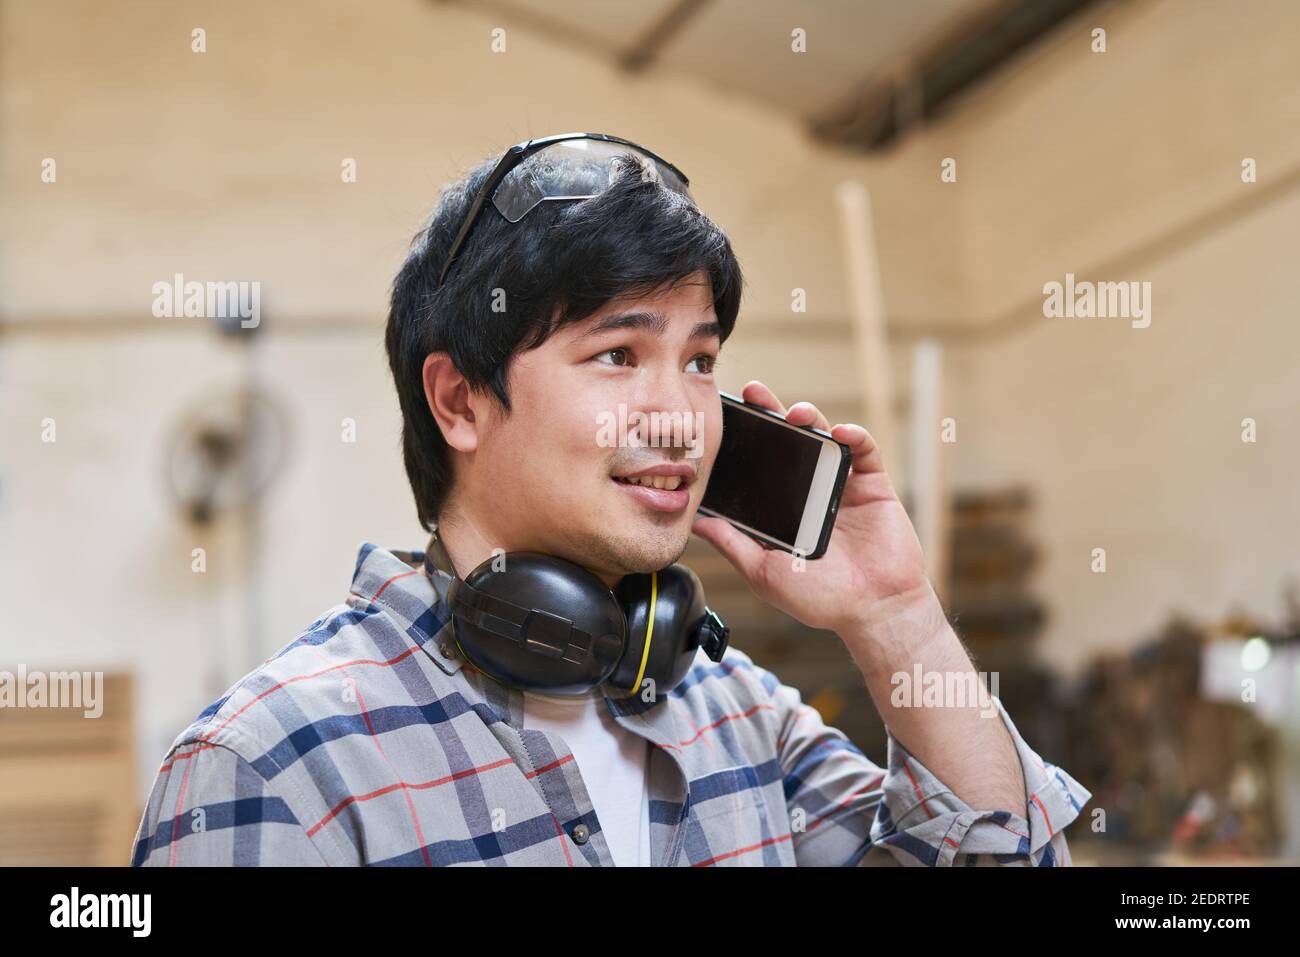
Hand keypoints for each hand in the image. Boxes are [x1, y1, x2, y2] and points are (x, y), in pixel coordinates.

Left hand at [692, 380, 933, 635]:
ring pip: (823, 438)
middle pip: (787, 441)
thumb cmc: (820, 598)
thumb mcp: (764, 571)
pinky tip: (841, 433)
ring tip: (797, 413)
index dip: (743, 440)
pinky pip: (864, 451)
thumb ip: (732, 543)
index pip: (758, 464)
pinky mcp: (872, 484)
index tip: (721, 420)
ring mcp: (840, 484)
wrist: (874, 611)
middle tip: (752, 393)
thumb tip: (694, 521)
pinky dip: (854, 436)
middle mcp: (808, 489)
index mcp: (782, 506)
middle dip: (770, 413)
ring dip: (810, 418)